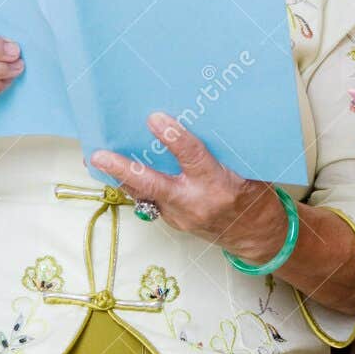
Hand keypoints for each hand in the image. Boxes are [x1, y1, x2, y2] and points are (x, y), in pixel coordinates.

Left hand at [88, 113, 284, 257]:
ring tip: (96, 160)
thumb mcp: (246, 168)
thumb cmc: (254, 196)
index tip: (155, 119)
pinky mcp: (172, 222)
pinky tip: (117, 173)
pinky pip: (148, 201)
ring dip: (119, 177)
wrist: (258, 236)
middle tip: (100, 155)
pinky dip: (132, 186)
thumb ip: (219, 149)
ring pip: (143, 195)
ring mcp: (181, 216)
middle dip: (124, 169)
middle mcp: (196, 203)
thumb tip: (195, 117)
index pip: (194, 158)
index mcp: (220, 185)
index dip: (174, 138)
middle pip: (154, 185)